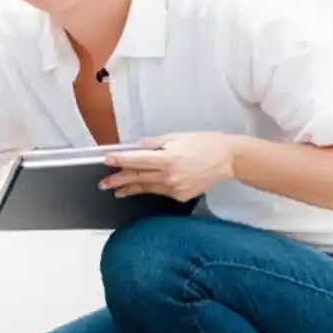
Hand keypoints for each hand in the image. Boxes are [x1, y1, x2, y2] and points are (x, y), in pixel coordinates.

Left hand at [100, 132, 239, 200]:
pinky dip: (150, 188)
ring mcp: (175, 189)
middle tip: (104, 183)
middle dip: (119, 180)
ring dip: (130, 188)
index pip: (137, 161)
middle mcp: (169, 176)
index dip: (121, 161)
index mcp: (168, 159)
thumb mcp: (178, 137)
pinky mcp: (181, 196)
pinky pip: (160, 192)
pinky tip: (141, 188)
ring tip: (117, 190)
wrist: (228, 159)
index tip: (107, 160)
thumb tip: (138, 147)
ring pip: (147, 188)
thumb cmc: (204, 143)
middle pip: (138, 178)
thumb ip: (155, 144)